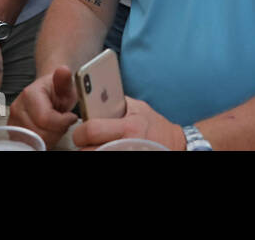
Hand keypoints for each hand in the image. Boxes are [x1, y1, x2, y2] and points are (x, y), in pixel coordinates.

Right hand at [9, 66, 78, 149]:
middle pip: (41, 133)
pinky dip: (43, 142)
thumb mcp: (65, 84)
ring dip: (51, 137)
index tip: (71, 117)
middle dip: (57, 131)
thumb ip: (65, 79)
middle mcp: (17, 108)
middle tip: (63, 121)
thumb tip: (63, 70)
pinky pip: (31, 145)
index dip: (63, 122)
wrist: (47, 93)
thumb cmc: (57, 91)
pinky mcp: (14, 133)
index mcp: (29, 95)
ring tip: (56, 125)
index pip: (46, 118)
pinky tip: (48, 131)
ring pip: (36, 141)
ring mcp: (14, 122)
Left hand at [71, 97, 185, 149]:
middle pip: (88, 151)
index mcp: (129, 126)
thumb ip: (116, 103)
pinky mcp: (129, 158)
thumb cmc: (152, 124)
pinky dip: (100, 154)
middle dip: (82, 146)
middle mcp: (127, 144)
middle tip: (84, 143)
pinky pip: (105, 158)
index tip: (80, 132)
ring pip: (94, 156)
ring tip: (94, 147)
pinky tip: (104, 149)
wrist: (175, 143)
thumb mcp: (137, 108)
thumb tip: (92, 96)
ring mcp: (127, 154)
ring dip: (90, 152)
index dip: (80, 132)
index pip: (92, 130)